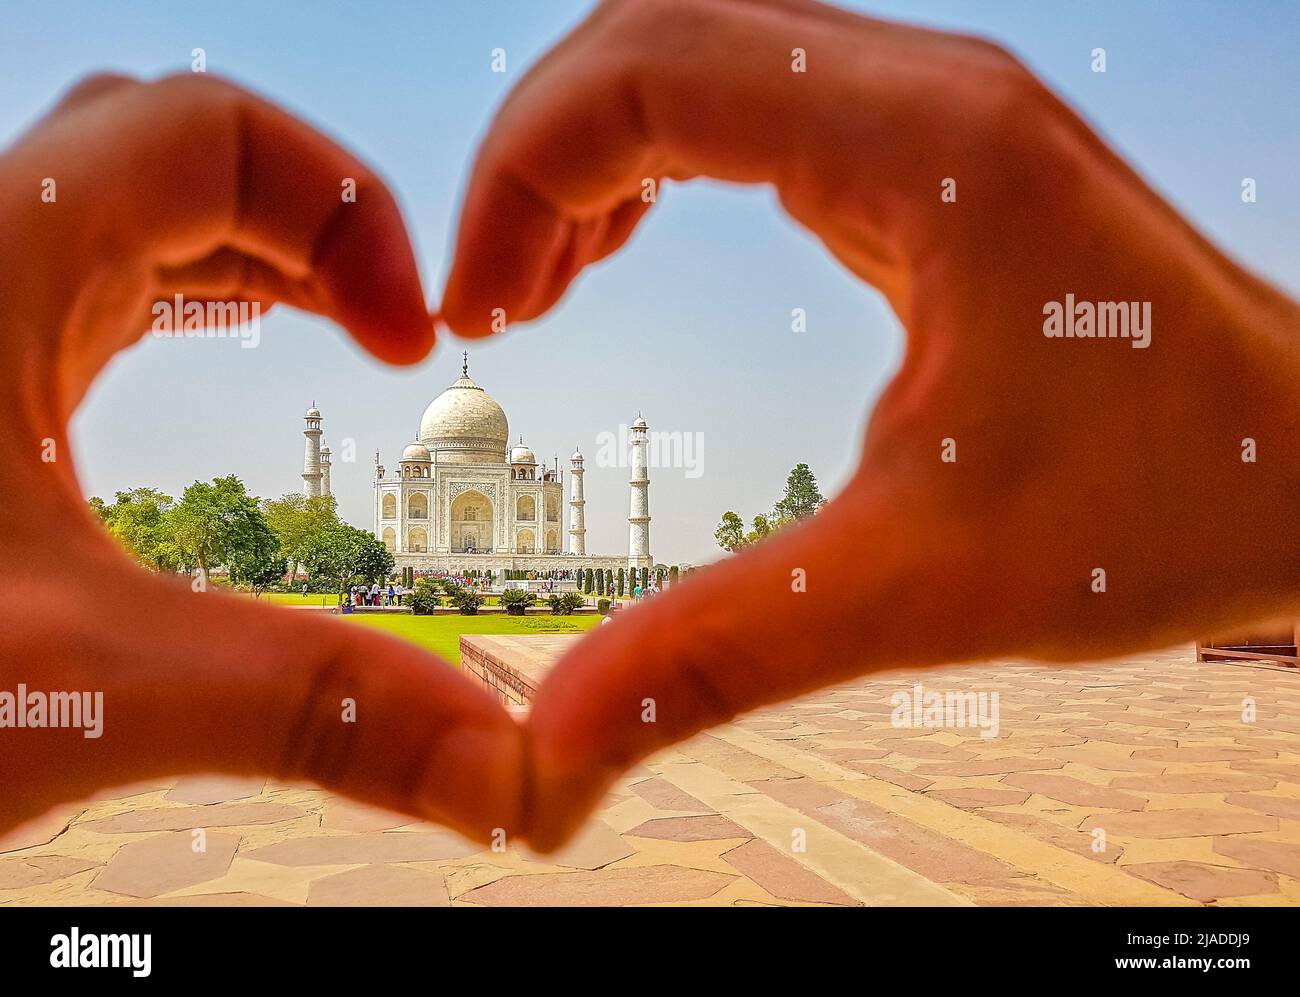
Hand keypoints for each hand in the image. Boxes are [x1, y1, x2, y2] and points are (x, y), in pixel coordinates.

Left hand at [0, 74, 523, 841]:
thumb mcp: (79, 688)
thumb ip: (309, 711)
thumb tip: (495, 768)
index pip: (210, 130)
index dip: (348, 211)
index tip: (411, 341)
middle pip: (170, 148)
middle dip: (310, 225)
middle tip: (388, 328)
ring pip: (117, 205)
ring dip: (246, 251)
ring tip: (336, 325)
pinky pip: (76, 279)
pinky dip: (174, 298)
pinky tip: (201, 360)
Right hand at [440, 0, 1299, 847]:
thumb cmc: (1174, 505)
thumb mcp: (922, 587)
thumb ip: (720, 655)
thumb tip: (555, 745)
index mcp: (922, 146)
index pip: (643, 69)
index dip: (520, 177)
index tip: (483, 318)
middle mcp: (924, 93)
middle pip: (653, 37)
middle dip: (542, 160)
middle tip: (501, 307)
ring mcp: (932, 115)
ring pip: (700, 57)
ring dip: (596, 156)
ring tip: (549, 286)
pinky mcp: (932, 159)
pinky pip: (754, 107)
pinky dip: (660, 165)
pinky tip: (627, 246)